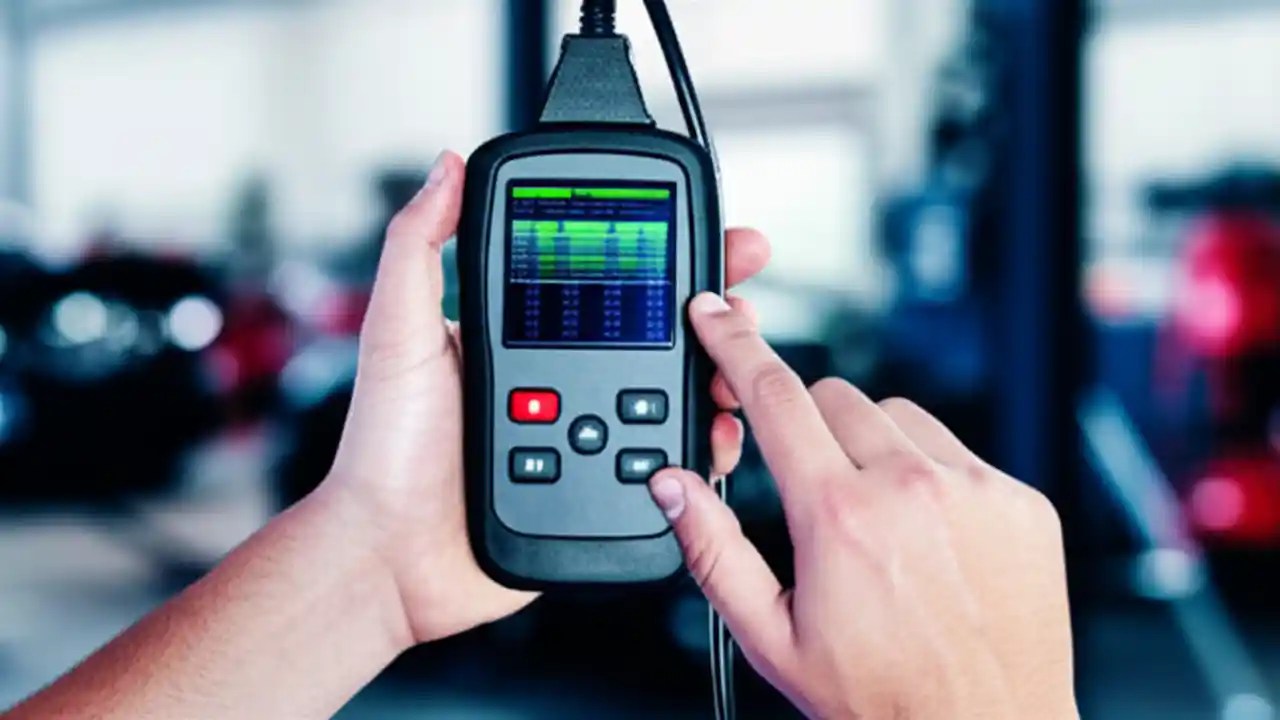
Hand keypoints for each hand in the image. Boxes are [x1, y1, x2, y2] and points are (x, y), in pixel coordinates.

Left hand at [313, 153, 771, 645]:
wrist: (393, 556)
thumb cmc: (385, 449)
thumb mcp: (396, 331)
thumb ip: (419, 247)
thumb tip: (446, 168)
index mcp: (524, 334)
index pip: (606, 279)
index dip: (660, 252)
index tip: (705, 232)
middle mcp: (562, 377)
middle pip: (656, 333)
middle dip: (710, 312)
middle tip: (740, 301)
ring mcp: (584, 431)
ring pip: (671, 396)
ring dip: (714, 378)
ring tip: (734, 371)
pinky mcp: (601, 487)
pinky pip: (663, 462)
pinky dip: (696, 447)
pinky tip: (709, 435)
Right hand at [648, 293, 1077, 719]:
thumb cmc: (881, 699)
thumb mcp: (770, 637)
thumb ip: (712, 550)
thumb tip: (673, 486)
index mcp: (838, 516)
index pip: (773, 395)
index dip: (735, 346)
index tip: (718, 315)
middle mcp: (910, 488)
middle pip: (833, 395)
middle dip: (808, 426)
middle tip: (814, 491)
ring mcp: (975, 488)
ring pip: (898, 413)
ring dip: (872, 445)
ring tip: (878, 520)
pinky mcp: (1020, 500)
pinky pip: (958, 448)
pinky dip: (932, 473)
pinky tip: (930, 536)